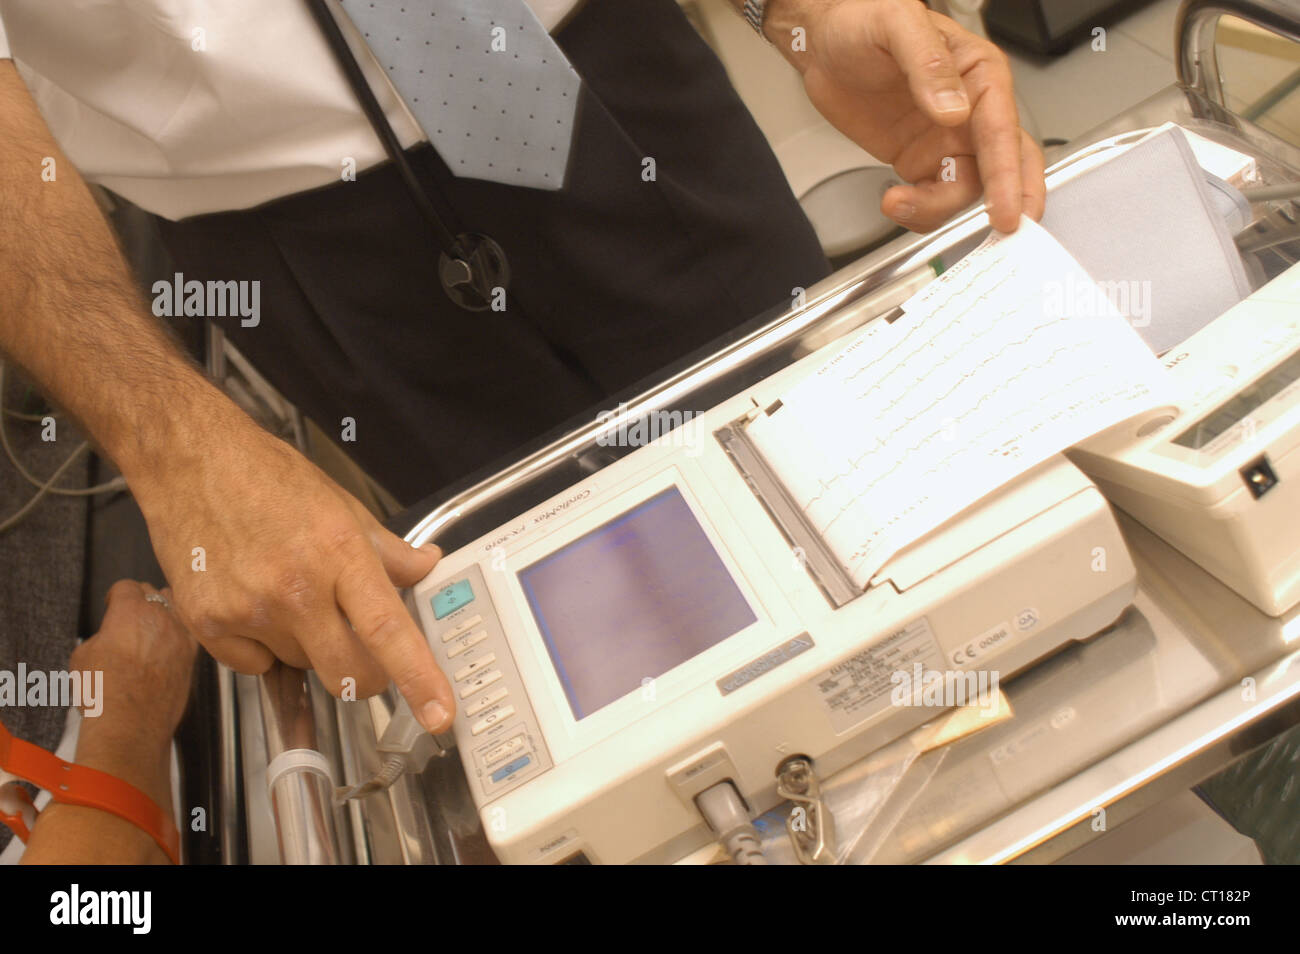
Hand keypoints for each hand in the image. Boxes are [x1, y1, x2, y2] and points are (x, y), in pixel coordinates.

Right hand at [69, 581, 196, 806]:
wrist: (130, 724)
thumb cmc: (103, 692)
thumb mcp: (83, 655)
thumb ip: (101, 635)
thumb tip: (109, 637)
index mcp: (131, 611)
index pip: (126, 586)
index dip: (116, 595)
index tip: (112, 603)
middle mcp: (161, 617)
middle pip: (154, 592)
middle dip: (141, 600)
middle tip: (130, 615)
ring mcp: (181, 636)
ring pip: (177, 610)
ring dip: (165, 613)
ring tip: (152, 627)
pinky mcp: (192, 656)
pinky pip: (189, 633)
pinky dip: (180, 634)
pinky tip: (169, 645)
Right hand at [130, 417, 455, 732]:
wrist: (190, 460)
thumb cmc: (267, 477)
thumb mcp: (343, 505)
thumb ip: (389, 550)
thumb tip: (426, 567)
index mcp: (338, 553)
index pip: (387, 629)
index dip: (418, 677)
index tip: (440, 714)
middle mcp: (294, 588)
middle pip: (348, 673)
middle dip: (365, 674)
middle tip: (360, 646)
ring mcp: (248, 610)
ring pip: (303, 666)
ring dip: (308, 646)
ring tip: (288, 593)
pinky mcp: (208, 625)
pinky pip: (255, 666)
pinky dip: (262, 648)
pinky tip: (253, 603)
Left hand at [773, 0, 1044, 232]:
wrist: (821, 40)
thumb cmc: (862, 17)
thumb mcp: (895, 24)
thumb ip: (928, 64)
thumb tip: (953, 109)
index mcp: (979, 74)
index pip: (1003, 129)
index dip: (1007, 173)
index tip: (1006, 209)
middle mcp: (971, 110)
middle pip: (1003, 164)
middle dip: (1004, 201)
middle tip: (998, 233)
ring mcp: (946, 139)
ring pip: (964, 189)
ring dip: (938, 207)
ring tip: (898, 202)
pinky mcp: (918, 160)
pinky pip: (932, 196)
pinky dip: (919, 210)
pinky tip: (894, 202)